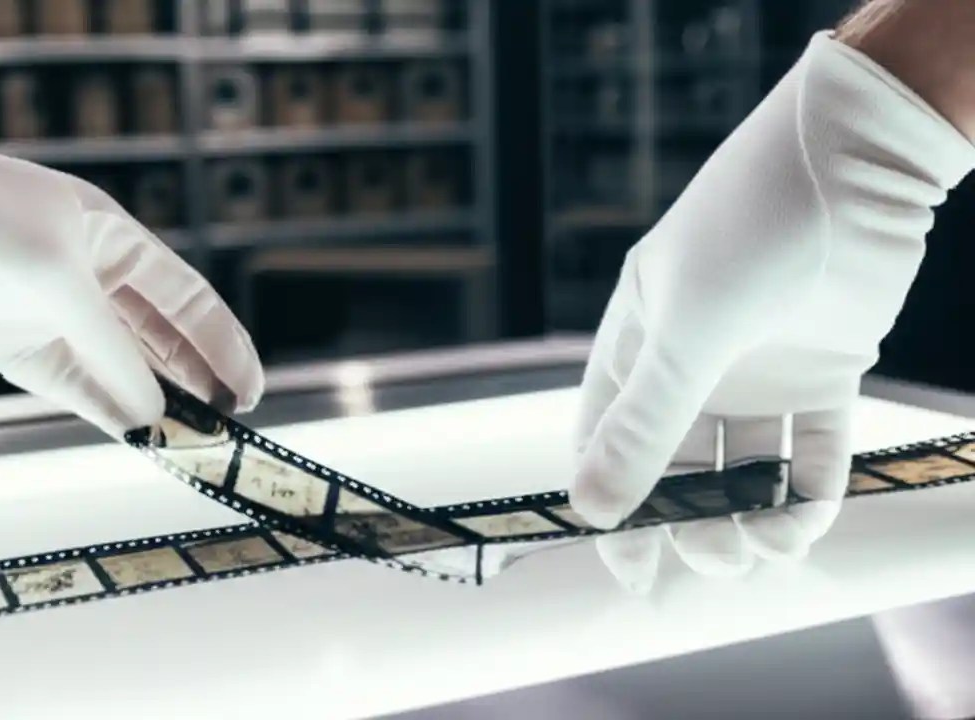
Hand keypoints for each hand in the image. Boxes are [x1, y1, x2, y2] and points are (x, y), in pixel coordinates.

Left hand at [0, 66, 262, 437]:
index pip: (186, 298)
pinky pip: (74, 387)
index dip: (223, 344)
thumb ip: (108, 345)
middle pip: (160, 339)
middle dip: (196, 381)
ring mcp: (49, 315)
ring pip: (120, 369)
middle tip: (230, 430)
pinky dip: (107, 413)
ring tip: (194, 445)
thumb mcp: (51, 274)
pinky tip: (138, 438)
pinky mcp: (10, 348)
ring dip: (155, 404)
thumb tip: (153, 412)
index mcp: (110, 238)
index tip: (250, 391)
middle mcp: (87, 278)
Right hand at [569, 33, 974, 593]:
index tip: (632, 569)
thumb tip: (592, 511)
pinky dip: (808, 492)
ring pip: (743, 467)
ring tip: (763, 547)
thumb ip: (644, 424)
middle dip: (690, 521)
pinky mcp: (820, 371)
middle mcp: (691, 364)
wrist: (858, 163)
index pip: (606, 442)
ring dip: (749, 516)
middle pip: (677, 466)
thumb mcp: (687, 331)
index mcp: (636, 344)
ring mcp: (757, 369)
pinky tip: (804, 520)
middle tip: (713, 558)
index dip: (612, 505)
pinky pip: (809, 450)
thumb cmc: (747, 228)